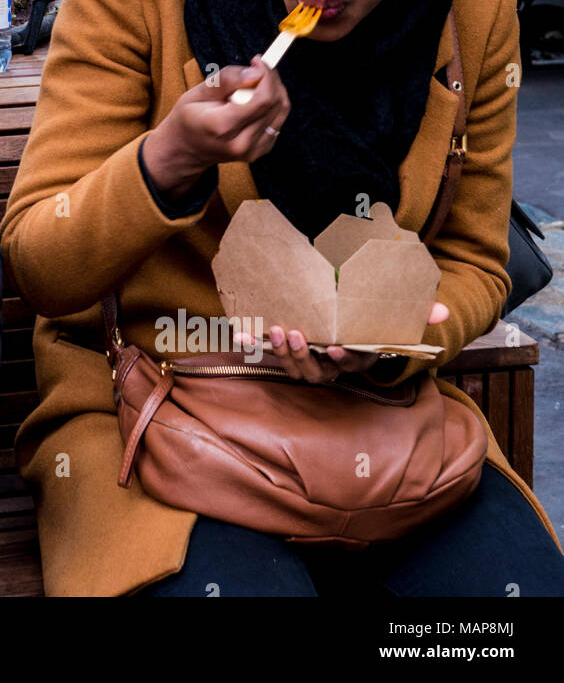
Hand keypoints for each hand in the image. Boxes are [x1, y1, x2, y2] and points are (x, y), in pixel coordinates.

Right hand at [142, 58, 290, 200]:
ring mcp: (253, 150)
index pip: (263, 99)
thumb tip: (256, 72)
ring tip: (250, 86)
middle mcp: (242, 142)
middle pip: (275, 102)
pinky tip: (252, 102)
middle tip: (252, 69)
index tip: (257, 61)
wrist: (186, 149)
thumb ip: (226, 81)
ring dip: (272, 90)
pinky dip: (270, 104)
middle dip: (269, 79)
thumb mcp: (196, 93)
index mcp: (222, 127)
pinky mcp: (262, 149)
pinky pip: (278, 118)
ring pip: (281, 109)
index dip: (266, 75)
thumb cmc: (189, 117)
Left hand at [240, 303, 449, 382]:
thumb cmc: (373, 319)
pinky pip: (269, 355)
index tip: (335, 347)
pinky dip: (253, 346)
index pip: (353, 364)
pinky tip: (239, 337)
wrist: (347, 319)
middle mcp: (332, 365)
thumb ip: (419, 313)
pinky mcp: (287, 352)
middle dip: (304, 356)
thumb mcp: (396, 316)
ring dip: (282, 352)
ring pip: (295, 368)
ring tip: (275, 330)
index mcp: (357, 357)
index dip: (344, 359)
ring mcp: (308, 361)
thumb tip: (443, 311)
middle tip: (295, 334)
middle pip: (318, 371)